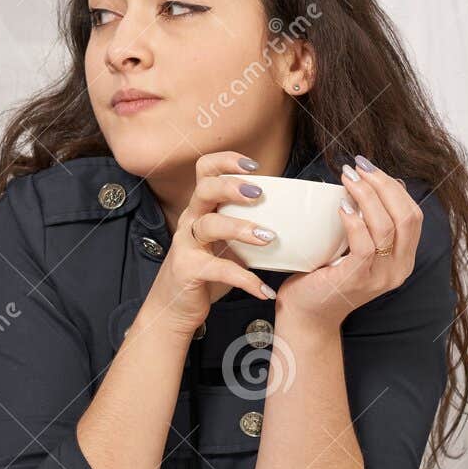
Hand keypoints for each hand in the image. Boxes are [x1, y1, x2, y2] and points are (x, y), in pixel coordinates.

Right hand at [141, 151, 278, 336]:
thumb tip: (294, 217)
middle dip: (231, 187)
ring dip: (241, 228)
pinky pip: (219, 269)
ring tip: (268, 238)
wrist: (173, 308)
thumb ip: (246, 226)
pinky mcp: (188, 270)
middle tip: (259, 194)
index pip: (204, 170)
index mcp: (201, 209)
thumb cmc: (206, 271)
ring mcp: (186, 245)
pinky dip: (246, 280)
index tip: (255, 166)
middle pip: (204, 190)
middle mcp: (190, 221)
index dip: (226, 161)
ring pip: (209, 225)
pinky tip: (264, 290)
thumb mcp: (224, 243)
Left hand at [275, 155, 422, 328]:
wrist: (307, 315)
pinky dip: (354, 221)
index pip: (413, 215)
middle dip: (383, 185)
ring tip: (347, 179)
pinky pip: (364, 245)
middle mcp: (398, 269)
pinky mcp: (356, 279)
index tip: (370, 167)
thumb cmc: (324, 276)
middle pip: (406, 217)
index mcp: (403, 259)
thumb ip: (368, 225)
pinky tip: (341, 207)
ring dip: (367, 196)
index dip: (395, 187)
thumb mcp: (354, 249)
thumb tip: (372, 184)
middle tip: (358, 167)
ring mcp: (380, 276)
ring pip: (386, 226)